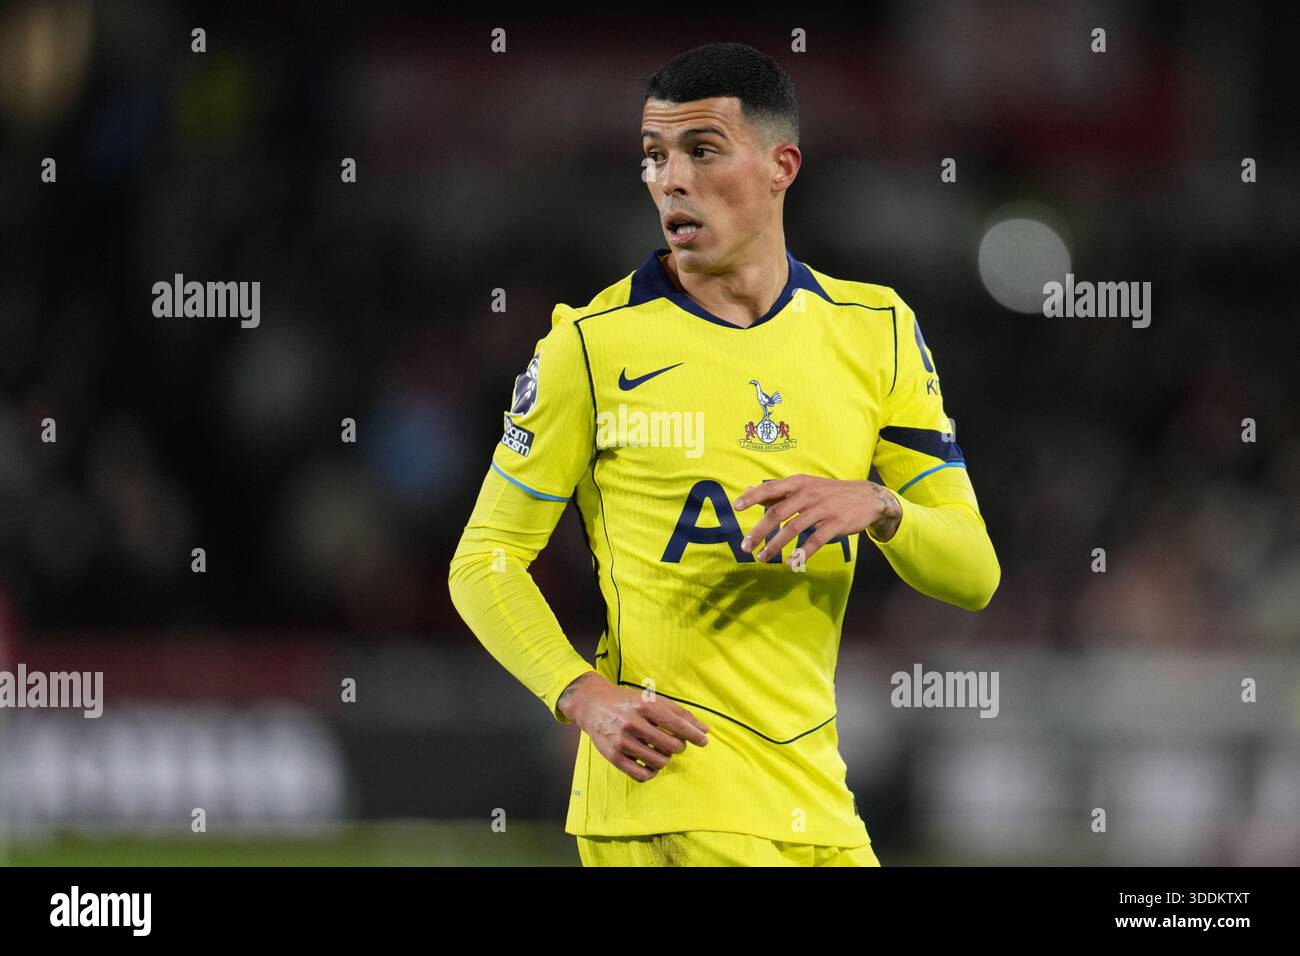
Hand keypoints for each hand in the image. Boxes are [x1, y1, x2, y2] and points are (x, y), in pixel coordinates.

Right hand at [557, 672, 709, 781]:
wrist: (593, 704)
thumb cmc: (628, 702)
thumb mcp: (652, 700)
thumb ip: (679, 713)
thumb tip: (704, 730)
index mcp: (644, 706)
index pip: (676, 724)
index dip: (694, 735)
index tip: (704, 741)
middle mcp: (632, 723)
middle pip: (671, 745)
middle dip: (679, 746)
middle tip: (675, 742)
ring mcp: (621, 741)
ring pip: (658, 762)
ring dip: (665, 758)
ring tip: (661, 751)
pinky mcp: (613, 756)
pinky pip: (641, 775)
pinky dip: (651, 772)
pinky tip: (650, 763)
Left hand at [733, 475, 902, 564]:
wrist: (868, 497)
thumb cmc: (830, 493)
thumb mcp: (805, 486)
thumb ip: (778, 491)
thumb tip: (748, 491)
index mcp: (799, 483)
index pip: (771, 488)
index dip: (753, 497)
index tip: (736, 507)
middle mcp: (809, 494)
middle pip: (778, 513)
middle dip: (759, 531)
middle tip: (745, 546)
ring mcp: (823, 509)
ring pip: (793, 529)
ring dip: (775, 546)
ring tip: (762, 558)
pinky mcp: (836, 524)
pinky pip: (815, 541)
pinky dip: (801, 553)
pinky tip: (791, 563)